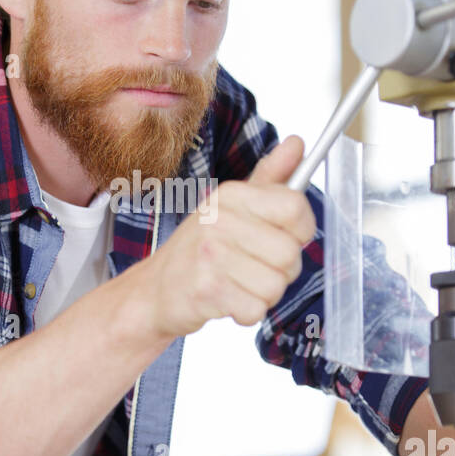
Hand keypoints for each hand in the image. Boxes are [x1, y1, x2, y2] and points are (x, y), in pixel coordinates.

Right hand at [143, 135, 315, 338]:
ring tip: (237, 284)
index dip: (300, 230)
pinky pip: (256, 309)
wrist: (155, 290)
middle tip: (253, 268)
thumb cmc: (200, 249)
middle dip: (280, 271)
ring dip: (262, 295)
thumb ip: (270, 177)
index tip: (283, 237)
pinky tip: (228, 300)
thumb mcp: (233, 207)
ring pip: (275, 286)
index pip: (295, 206)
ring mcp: (210, 254)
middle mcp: (220, 219)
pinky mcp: (206, 289)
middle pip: (290, 253)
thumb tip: (297, 142)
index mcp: (232, 195)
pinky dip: (247, 313)